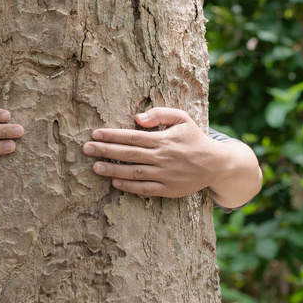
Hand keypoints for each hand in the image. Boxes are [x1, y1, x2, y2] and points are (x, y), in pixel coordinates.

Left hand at [82, 107, 226, 197]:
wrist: (216, 164)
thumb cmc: (195, 138)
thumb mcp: (182, 118)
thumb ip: (160, 114)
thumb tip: (137, 117)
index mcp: (164, 140)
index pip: (132, 136)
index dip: (112, 135)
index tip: (95, 134)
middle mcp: (162, 157)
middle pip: (128, 154)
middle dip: (106, 151)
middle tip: (86, 148)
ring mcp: (164, 174)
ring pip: (133, 172)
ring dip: (112, 170)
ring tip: (95, 167)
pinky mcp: (167, 189)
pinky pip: (144, 188)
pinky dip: (129, 186)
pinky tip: (114, 182)